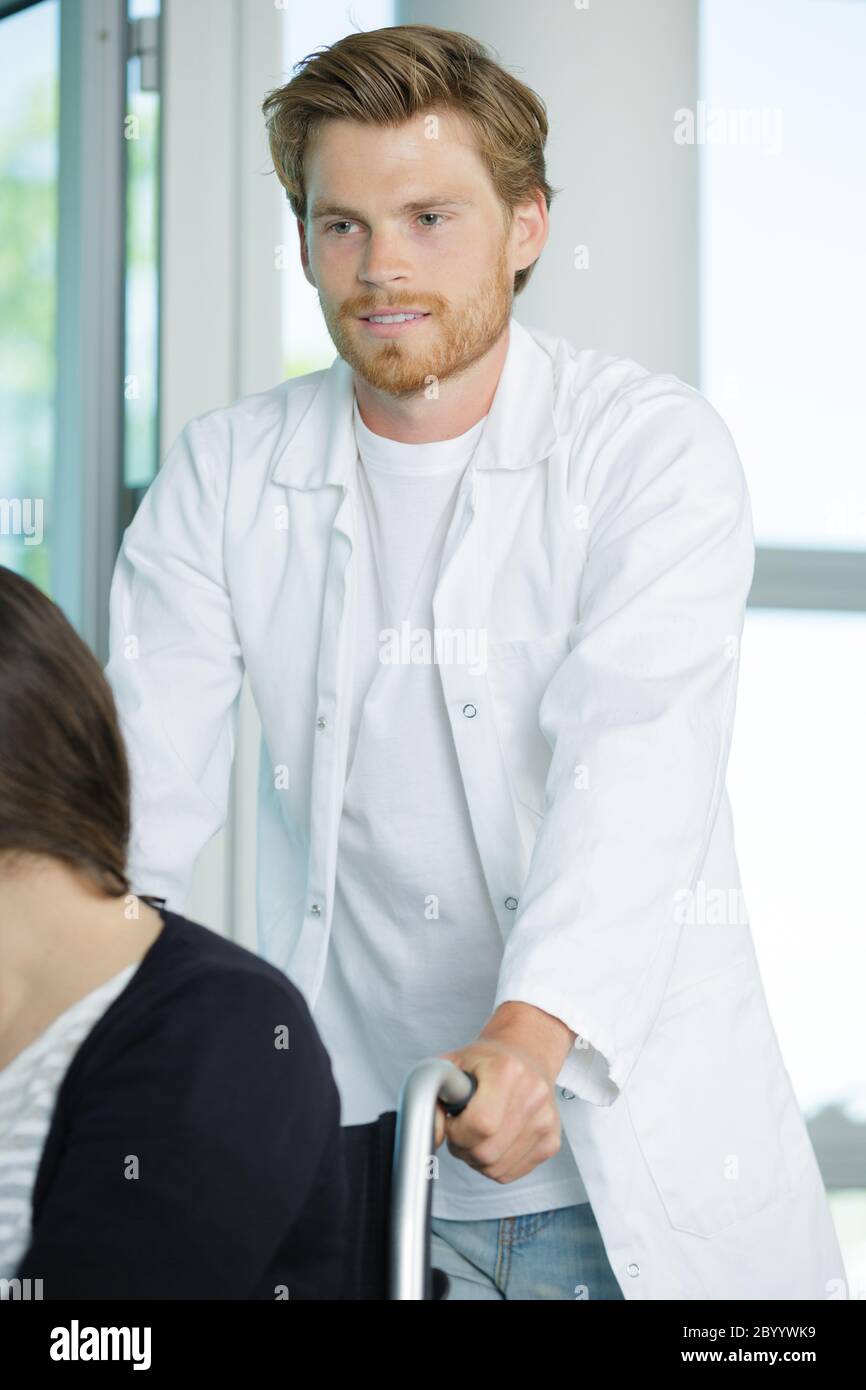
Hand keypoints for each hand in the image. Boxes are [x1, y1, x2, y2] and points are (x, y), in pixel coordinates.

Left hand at [432, 1036, 562, 1183]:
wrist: (525, 1055)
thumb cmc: (487, 1061)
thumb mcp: (452, 1065)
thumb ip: (432, 1095)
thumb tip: (431, 1133)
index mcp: (508, 1070)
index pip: (481, 1124)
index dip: (457, 1131)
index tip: (453, 1120)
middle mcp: (534, 1095)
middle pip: (487, 1152)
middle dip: (463, 1147)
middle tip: (461, 1128)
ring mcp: (546, 1121)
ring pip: (496, 1168)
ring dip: (476, 1159)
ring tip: (477, 1133)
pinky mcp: (551, 1142)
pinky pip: (509, 1173)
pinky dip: (493, 1165)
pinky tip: (493, 1140)